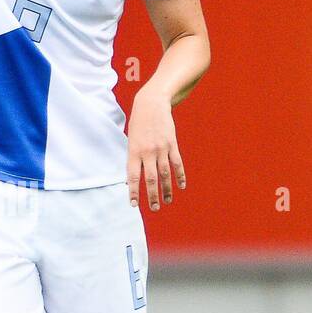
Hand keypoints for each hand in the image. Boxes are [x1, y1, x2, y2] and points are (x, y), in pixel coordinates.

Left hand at [127, 91, 185, 211]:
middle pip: (151, 178)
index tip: (134, 205)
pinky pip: (177, 163)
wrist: (152, 104)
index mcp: (133, 151)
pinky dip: (179, 176)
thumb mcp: (131, 140)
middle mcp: (147, 152)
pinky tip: (181, 186)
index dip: (133, 192)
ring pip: (165, 174)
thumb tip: (131, 180)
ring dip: (166, 189)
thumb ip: (132, 159)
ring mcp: (161, 148)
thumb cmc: (138, 124)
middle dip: (152, 196)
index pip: (132, 177)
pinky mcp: (172, 144)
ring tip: (167, 201)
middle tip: (154, 208)